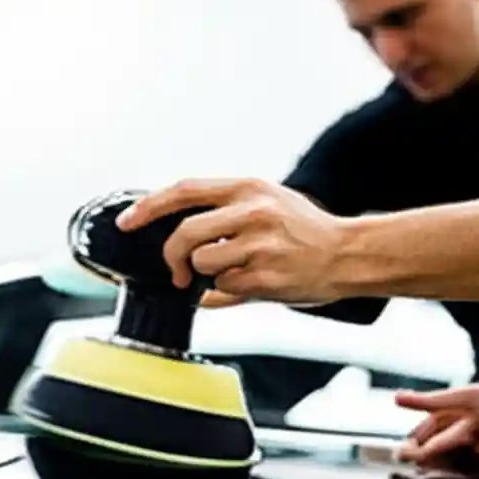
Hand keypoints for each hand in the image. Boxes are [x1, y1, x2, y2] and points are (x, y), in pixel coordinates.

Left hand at [114, 178, 349, 304]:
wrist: (350, 255)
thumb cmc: (307, 232)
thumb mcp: (268, 203)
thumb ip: (223, 215)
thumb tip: (179, 240)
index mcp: (248, 187)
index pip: (184, 191)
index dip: (149, 206)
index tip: (128, 221)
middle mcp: (252, 211)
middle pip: (184, 233)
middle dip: (172, 256)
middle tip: (177, 271)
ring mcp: (258, 244)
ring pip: (203, 263)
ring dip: (207, 275)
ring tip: (235, 273)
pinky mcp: (265, 275)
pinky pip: (224, 288)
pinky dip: (227, 291)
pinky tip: (253, 283)